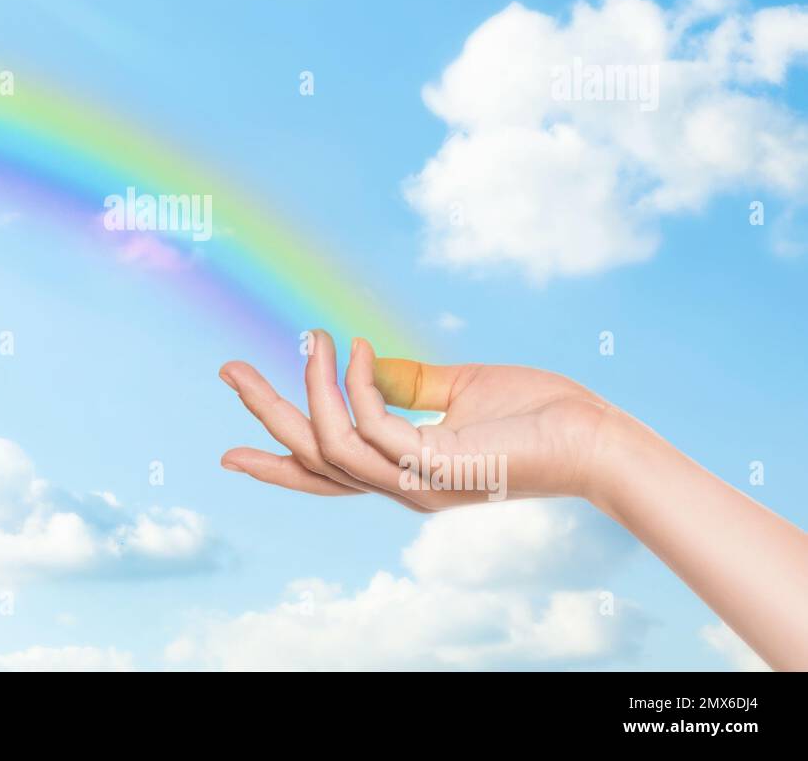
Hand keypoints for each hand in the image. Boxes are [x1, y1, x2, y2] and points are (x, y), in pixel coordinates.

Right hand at [218, 329, 617, 509]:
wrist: (599, 439)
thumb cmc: (539, 414)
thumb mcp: (461, 392)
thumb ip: (411, 384)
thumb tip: (362, 361)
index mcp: (406, 473)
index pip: (327, 475)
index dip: (276, 465)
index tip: (229, 454)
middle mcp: (403, 488)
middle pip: (311, 461)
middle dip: (265, 415)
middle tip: (227, 368)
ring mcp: (417, 484)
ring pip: (330, 444)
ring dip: (309, 387)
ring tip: (312, 337)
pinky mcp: (437, 468)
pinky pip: (371, 424)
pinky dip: (354, 383)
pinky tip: (356, 346)